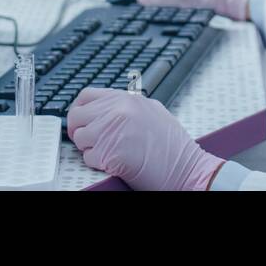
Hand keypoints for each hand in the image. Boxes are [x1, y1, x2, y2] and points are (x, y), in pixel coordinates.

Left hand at [67, 87, 224, 190]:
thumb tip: (103, 109)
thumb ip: (126, 106)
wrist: (188, 169)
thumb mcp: (152, 111)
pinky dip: (97, 163)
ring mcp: (112, 131)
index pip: (86, 96)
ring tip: (108, 152)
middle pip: (77, 116)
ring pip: (80, 138)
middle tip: (90, 141)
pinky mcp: (110, 153)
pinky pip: (88, 158)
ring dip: (89, 148)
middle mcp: (118, 111)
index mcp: (127, 99)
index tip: (82, 121)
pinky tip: (114, 163)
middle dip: (80, 131)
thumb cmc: (174, 147)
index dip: (80, 110)